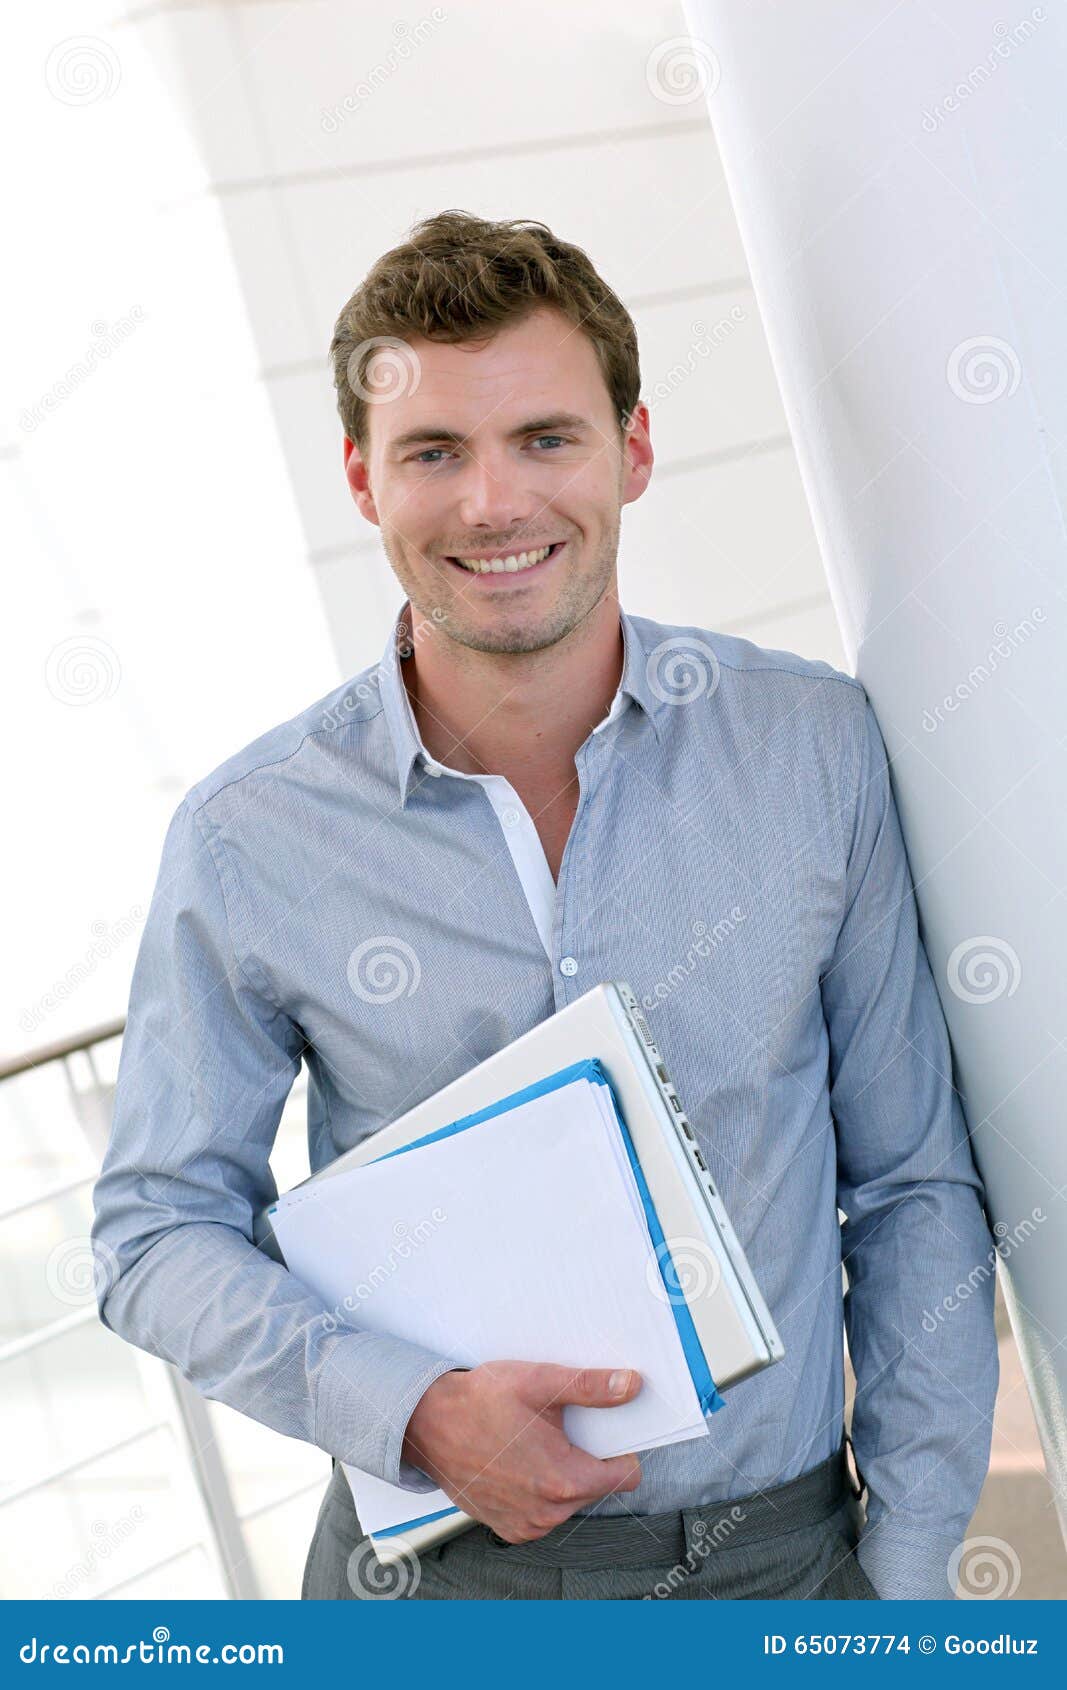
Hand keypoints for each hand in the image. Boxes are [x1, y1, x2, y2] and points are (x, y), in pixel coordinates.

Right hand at [400, 1360, 643, 1542]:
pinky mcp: (509, 1529)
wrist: (426, 1425)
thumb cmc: (478, 1403)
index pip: (626, 1477)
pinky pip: (543, 1512)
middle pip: (597, 1487)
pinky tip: (519, 1463)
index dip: (622, 1450)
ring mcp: (527, 1525)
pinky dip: (539, 1491)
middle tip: (559, 1429)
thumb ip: (591, 1387)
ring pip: (570, 1501)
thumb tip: (630, 1385)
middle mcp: (548, 1513)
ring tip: (534, 1444)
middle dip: (586, 1458)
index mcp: (564, 1480)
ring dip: (562, 1475)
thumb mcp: (539, 1383)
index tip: (605, 1432)